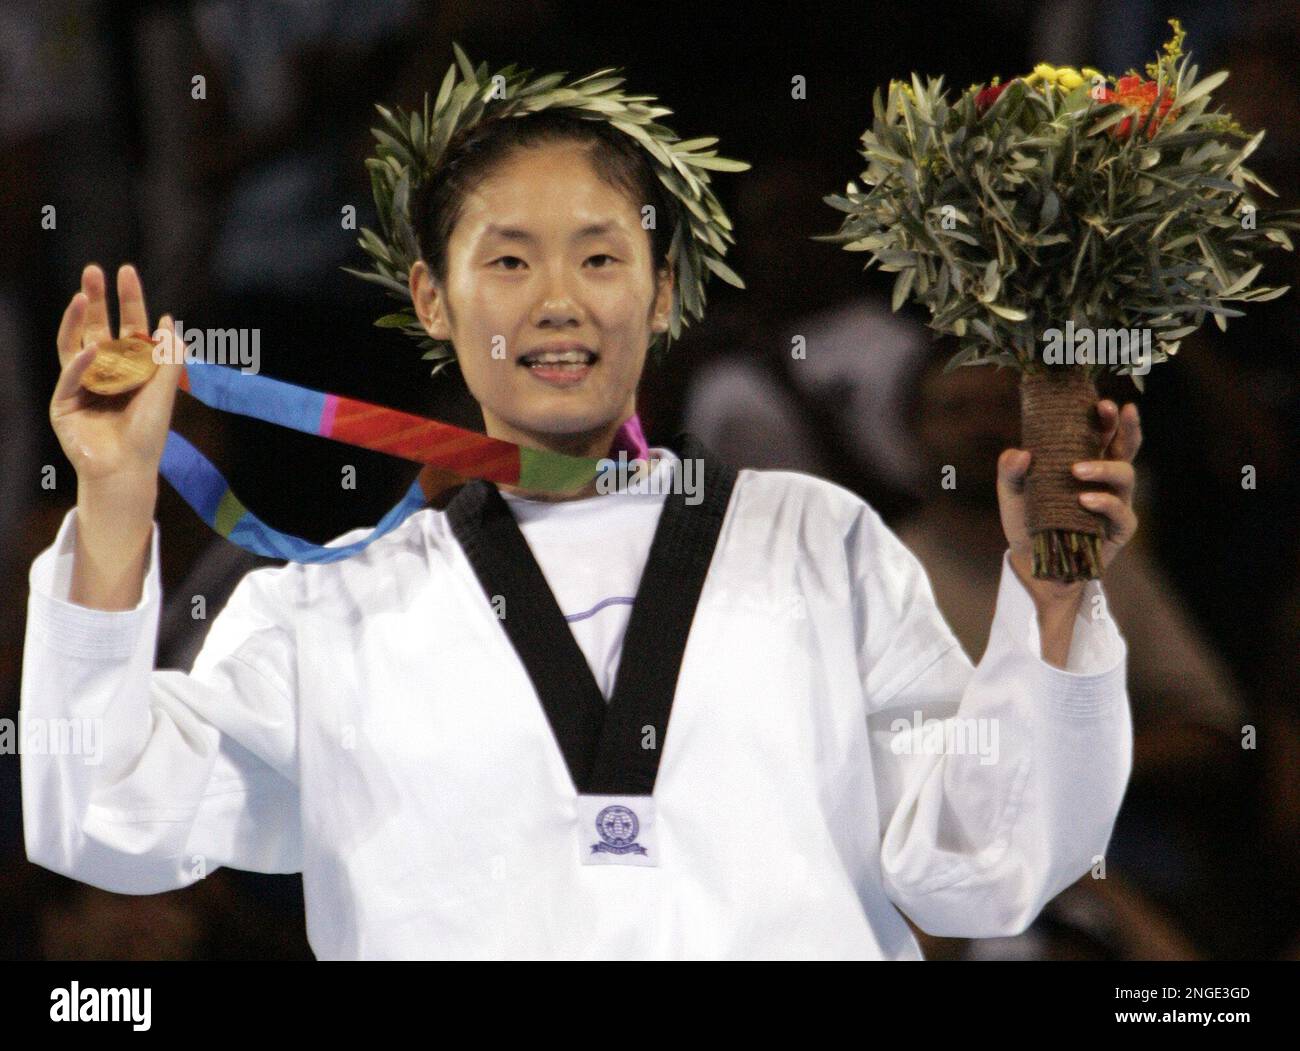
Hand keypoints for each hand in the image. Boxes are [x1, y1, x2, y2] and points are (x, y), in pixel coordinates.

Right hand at [50, 263, 183, 486]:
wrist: (128, 470)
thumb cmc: (148, 434)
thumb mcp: (163, 392)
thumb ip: (167, 358)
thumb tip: (168, 320)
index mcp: (128, 366)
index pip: (127, 326)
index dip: (128, 300)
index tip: (126, 272)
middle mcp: (103, 371)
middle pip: (97, 327)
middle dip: (96, 298)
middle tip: (93, 270)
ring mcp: (80, 384)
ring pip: (75, 344)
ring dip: (77, 320)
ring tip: (83, 295)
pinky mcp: (64, 403)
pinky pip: (71, 376)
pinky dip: (82, 363)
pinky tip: (93, 349)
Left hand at [998, 398, 1142, 588]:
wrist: (1033, 562)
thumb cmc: (1028, 519)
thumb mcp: (1011, 493)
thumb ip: (1010, 471)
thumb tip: (1020, 452)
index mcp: (1086, 461)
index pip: (1103, 433)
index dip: (1107, 416)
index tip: (1101, 402)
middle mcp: (1107, 479)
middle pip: (1127, 447)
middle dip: (1126, 426)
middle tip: (1111, 411)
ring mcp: (1116, 503)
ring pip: (1126, 476)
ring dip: (1104, 468)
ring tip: (1077, 471)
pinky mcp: (1119, 529)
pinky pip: (1121, 513)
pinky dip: (1104, 504)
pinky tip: (1085, 500)